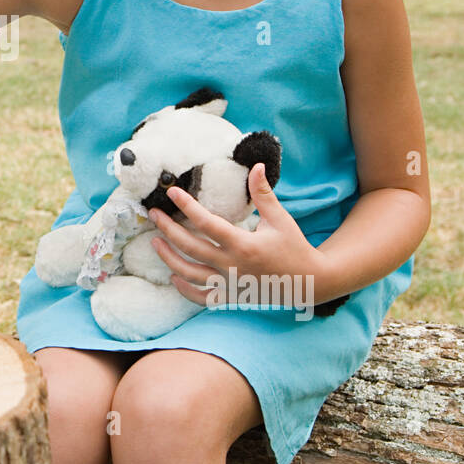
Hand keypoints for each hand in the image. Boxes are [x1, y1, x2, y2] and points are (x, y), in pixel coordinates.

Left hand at [147, 163, 328, 308]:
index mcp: (244, 245)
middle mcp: (233, 266)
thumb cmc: (294, 247)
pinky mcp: (231, 297)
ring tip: (154, 242)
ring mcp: (230, 284)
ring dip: (169, 258)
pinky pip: (202, 297)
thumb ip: (263, 194)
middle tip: (154, 214)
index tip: (171, 192)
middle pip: (191, 248)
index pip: (207, 223)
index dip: (187, 206)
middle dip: (168, 230)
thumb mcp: (280, 218)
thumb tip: (256, 166)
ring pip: (190, 274)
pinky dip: (185, 289)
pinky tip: (173, 276)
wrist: (310, 282)